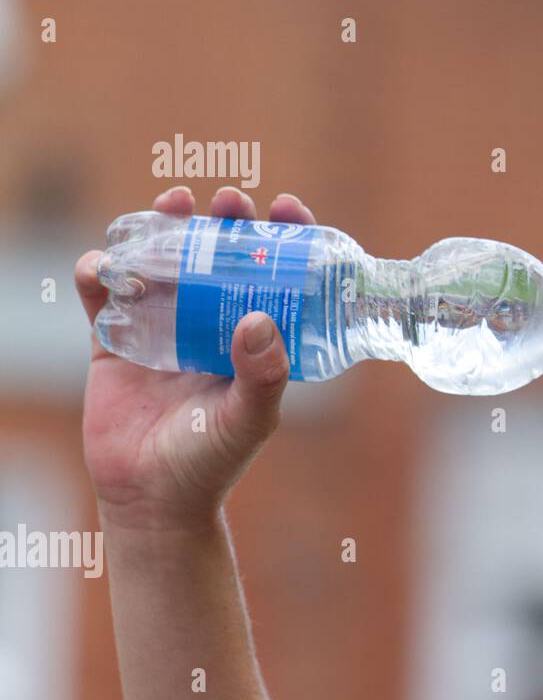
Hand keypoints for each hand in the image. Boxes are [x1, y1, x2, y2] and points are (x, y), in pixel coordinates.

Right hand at [76, 186, 317, 530]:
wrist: (152, 499)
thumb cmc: (211, 459)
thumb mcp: (250, 417)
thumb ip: (261, 375)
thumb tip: (258, 320)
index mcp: (251, 336)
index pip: (273, 274)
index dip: (282, 237)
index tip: (286, 207)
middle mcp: (209, 324)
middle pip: (217, 255)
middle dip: (224, 221)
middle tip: (230, 200)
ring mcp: (160, 329)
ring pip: (161, 263)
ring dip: (163, 228)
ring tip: (173, 204)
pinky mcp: (113, 343)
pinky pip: (103, 298)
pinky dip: (99, 273)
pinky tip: (102, 263)